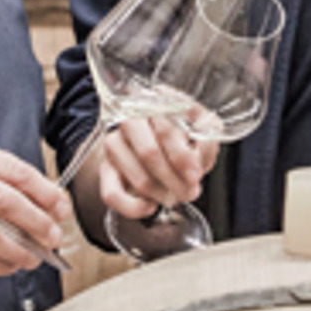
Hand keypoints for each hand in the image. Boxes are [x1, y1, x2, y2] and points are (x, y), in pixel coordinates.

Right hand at [0, 142, 71, 275]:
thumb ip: (9, 181)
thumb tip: (54, 204)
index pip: (16, 172)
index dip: (45, 193)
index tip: (61, 208)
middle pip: (5, 203)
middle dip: (37, 222)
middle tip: (53, 236)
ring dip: (19, 250)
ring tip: (35, 256)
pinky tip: (10, 264)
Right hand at [97, 115, 218, 218]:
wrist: (157, 142)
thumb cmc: (183, 136)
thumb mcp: (201, 131)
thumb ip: (205, 142)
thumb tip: (197, 160)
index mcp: (155, 102)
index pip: (166, 130)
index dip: (182, 156)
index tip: (195, 175)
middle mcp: (130, 119)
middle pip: (149, 153)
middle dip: (174, 179)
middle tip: (190, 191)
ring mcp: (114, 143)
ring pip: (136, 176)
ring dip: (161, 193)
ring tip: (176, 197)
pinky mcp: (105, 168)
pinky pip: (111, 194)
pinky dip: (132, 207)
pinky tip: (150, 206)